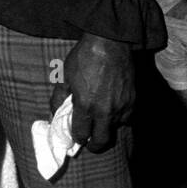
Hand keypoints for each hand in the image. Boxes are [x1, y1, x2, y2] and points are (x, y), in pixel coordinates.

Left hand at [49, 33, 134, 152]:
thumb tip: (54, 114)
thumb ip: (58, 98)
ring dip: (107, 129)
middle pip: (101, 141)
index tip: (76, 135)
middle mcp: (105, 111)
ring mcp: (121, 107)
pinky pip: (127, 118)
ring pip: (115, 129)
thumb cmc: (84, 57)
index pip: (81, 134)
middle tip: (90, 141)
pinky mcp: (132, 100)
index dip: (77, 137)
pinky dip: (120, 119)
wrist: (109, 42)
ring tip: (101, 120)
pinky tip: (113, 110)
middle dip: (94, 145)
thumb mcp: (64, 76)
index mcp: (86, 105)